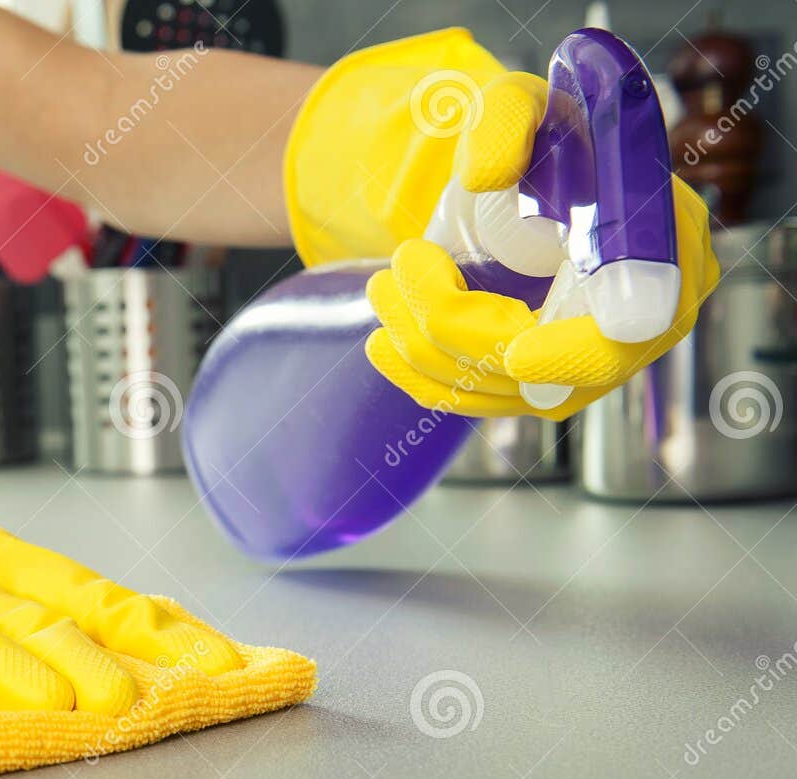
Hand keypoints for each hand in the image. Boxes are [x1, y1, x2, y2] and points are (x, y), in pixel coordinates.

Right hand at [0, 500, 240, 712]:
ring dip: (8, 670)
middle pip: (32, 617)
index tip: (221, 669)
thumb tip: (171, 630)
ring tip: (53, 709)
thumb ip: (67, 606)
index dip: (159, 632)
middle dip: (86, 659)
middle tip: (127, 704)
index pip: (96, 593)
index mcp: (2, 557)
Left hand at [364, 72, 719, 419]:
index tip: (519, 352)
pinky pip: (477, 401)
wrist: (515, 184)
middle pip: (548, 368)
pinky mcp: (542, 385)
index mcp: (668, 245)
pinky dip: (420, 374)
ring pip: (498, 389)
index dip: (581, 350)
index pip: (639, 321)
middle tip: (402, 262)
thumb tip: (484, 177)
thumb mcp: (518, 105)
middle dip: (458, 326)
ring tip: (383, 283)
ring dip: (422, 341)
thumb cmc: (535, 141)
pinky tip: (382, 339)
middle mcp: (644, 320)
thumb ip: (505, 122)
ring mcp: (594, 363)